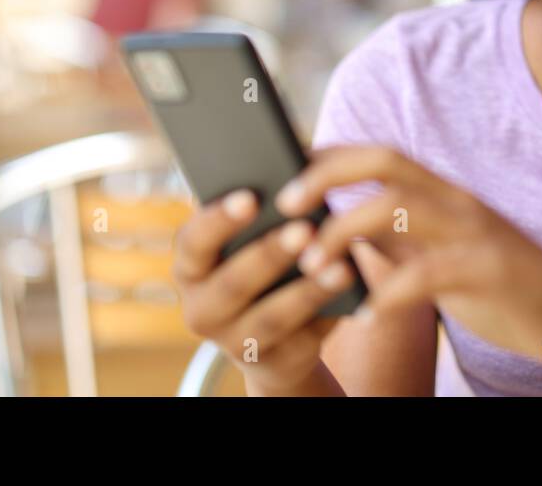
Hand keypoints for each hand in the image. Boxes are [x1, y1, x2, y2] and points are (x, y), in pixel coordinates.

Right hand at [171, 189, 354, 391]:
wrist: (275, 337)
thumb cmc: (263, 266)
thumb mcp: (252, 241)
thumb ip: (262, 215)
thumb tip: (299, 176)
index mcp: (190, 266)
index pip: (194, 241)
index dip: (218, 221)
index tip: (250, 197)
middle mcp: (200, 309)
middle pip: (233, 283)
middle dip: (270, 255)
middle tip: (305, 228)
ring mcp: (232, 342)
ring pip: (271, 318)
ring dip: (307, 291)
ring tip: (341, 266)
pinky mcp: (270, 365)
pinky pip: (301, 340)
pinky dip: (327, 313)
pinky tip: (351, 292)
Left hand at [275, 146, 541, 365]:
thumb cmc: (499, 285)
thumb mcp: (438, 254)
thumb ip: (394, 237)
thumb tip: (333, 227)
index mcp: (443, 193)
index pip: (379, 153)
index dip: (329, 155)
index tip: (283, 169)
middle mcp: (457, 201)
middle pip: (384, 160)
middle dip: (327, 174)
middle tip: (285, 204)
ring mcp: (475, 232)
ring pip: (398, 207)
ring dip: (343, 231)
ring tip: (312, 264)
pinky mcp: (489, 271)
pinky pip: (427, 273)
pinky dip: (387, 292)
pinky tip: (363, 314)